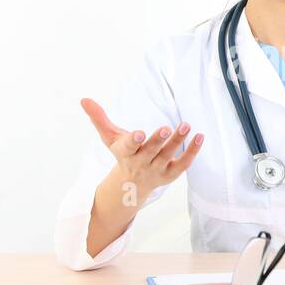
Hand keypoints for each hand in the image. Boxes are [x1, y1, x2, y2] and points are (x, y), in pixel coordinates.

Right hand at [81, 98, 203, 203]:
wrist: (132, 185)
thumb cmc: (123, 154)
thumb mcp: (109, 137)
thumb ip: (98, 118)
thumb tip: (84, 99)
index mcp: (125, 153)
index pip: (128, 148)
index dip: (133, 141)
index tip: (139, 134)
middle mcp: (141, 163)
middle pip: (150, 152)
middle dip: (157, 141)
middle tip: (166, 128)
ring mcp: (157, 169)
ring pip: (167, 156)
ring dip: (177, 142)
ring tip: (186, 125)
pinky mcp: (170, 173)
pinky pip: (183, 164)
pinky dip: (192, 152)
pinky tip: (200, 137)